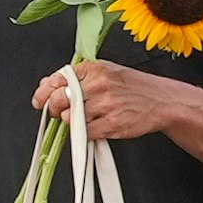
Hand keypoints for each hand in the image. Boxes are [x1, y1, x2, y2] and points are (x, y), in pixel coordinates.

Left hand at [35, 60, 182, 142]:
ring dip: (69, 122)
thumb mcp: (105, 72)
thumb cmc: (133, 87)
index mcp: (95, 69)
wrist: (163, 100)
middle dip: (54, 108)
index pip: (59, 78)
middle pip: (61, 98)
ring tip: (79, 120)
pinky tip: (90, 128)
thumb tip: (47, 84)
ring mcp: (107, 104)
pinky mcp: (113, 124)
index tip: (39, 100)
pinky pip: (86, 132)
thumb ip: (77, 77)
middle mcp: (100, 84)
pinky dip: (83, 134)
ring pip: (71, 118)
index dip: (44, 92)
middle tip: (58, 113)